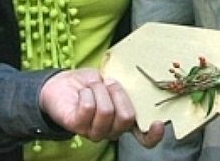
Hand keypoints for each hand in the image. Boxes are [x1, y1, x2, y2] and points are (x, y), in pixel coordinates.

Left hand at [38, 68, 164, 146]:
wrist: (61, 84)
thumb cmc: (90, 84)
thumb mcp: (112, 82)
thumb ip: (125, 88)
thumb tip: (137, 86)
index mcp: (124, 121)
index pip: (144, 138)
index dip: (153, 135)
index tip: (158, 123)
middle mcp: (111, 131)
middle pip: (126, 118)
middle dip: (118, 93)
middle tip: (109, 83)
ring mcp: (93, 132)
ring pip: (106, 111)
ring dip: (99, 90)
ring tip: (92, 87)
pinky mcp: (77, 127)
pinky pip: (89, 108)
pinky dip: (86, 92)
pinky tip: (82, 92)